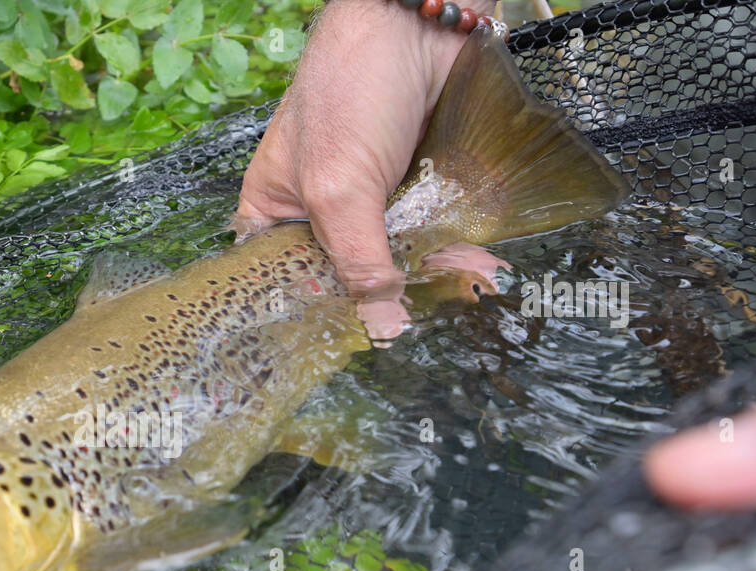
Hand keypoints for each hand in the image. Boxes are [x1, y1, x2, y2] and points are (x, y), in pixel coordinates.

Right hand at [235, 1, 468, 334]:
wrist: (419, 17)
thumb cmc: (351, 90)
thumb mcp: (342, 188)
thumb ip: (361, 262)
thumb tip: (382, 331)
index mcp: (275, 212)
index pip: (283, 285)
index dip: (311, 318)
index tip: (345, 353)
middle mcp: (321, 210)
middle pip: (347, 277)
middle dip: (386, 301)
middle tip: (420, 328)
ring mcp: (373, 197)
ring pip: (398, 256)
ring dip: (433, 276)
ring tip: (469, 293)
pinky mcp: (418, 182)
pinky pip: (434, 229)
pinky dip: (456, 248)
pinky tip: (480, 269)